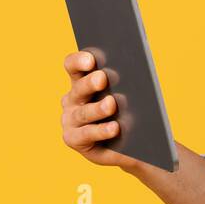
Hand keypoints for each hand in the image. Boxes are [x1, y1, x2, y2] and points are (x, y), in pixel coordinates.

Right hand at [60, 51, 138, 168]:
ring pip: (83, 112)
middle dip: (90, 82)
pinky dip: (101, 131)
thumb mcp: (126, 95)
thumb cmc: (126, 112)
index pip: (73, 66)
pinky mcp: (73, 139)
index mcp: (82, 81)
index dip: (79, 61)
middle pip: (79, 88)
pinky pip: (87, 134)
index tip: (91, 59)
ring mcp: (70, 119)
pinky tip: (114, 128)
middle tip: (102, 78)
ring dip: (97, 108)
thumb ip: (125, 83)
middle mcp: (72, 99)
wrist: (126, 144)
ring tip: (111, 105)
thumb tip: (135, 72)